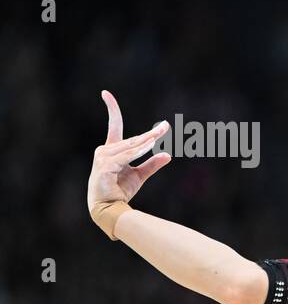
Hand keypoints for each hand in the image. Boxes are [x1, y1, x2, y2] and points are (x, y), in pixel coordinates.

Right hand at [88, 91, 170, 236]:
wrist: (109, 209)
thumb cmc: (120, 190)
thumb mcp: (139, 175)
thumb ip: (152, 164)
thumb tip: (169, 155)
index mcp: (111, 149)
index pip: (113, 126)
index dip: (111, 109)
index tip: (105, 94)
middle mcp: (105, 150)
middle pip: (131, 139)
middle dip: (150, 134)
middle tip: (166, 126)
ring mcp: (103, 158)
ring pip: (130, 147)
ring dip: (146, 142)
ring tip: (161, 134)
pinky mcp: (104, 167)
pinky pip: (126, 157)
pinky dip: (138, 152)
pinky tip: (150, 146)